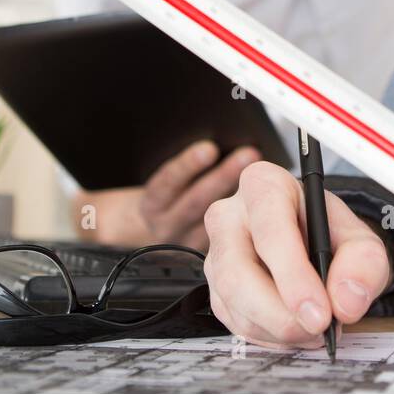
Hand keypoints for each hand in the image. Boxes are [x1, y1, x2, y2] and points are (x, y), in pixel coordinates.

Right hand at [75, 140, 259, 249]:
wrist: (132, 230)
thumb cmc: (148, 196)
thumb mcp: (148, 179)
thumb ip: (173, 167)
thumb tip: (208, 142)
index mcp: (148, 205)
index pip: (165, 185)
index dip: (186, 166)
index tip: (209, 148)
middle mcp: (166, 226)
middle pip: (196, 202)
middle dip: (224, 176)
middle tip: (248, 154)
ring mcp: (186, 242)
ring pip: (215, 220)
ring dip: (238, 195)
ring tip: (260, 175)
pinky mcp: (204, 252)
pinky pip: (224, 235)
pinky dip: (242, 214)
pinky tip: (260, 198)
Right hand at [203, 160, 391, 349]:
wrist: (315, 245)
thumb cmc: (329, 233)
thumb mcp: (360, 241)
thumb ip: (364, 263)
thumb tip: (346, 300)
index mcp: (263, 185)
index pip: (270, 231)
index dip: (294, 276)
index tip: (319, 312)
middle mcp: (229, 215)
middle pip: (238, 273)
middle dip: (281, 314)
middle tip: (317, 330)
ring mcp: (217, 253)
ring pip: (233, 302)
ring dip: (278, 329)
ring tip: (315, 329)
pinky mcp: (215, 286)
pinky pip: (234, 322)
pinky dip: (269, 336)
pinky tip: (295, 328)